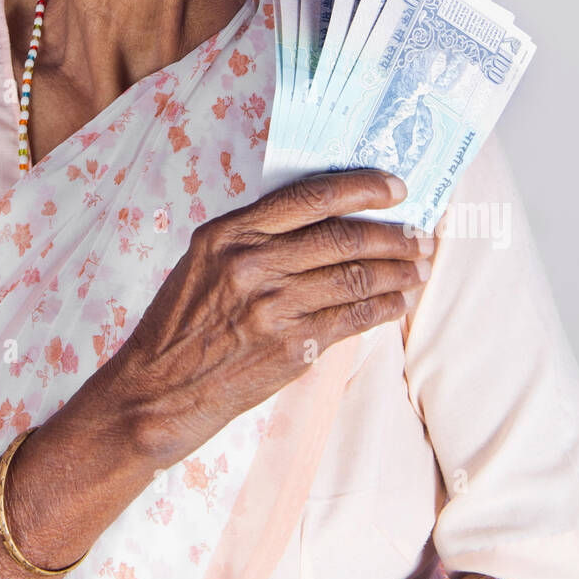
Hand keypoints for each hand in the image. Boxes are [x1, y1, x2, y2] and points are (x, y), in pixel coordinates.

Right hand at [110, 168, 432, 465]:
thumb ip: (254, 237)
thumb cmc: (180, 324)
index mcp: (229, 232)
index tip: (396, 187)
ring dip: (397, 271)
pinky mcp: (290, 348)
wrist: (157, 391)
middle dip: (392, 235)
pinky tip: (397, 302)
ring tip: (419, 267)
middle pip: (342, 237)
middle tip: (421, 234)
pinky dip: (382, 308)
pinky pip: (352, 320)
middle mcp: (251, 263)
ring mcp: (273, 307)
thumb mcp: (203, 261)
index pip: (310, 196)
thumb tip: (322, 219)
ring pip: (354, 277)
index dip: (361, 188)